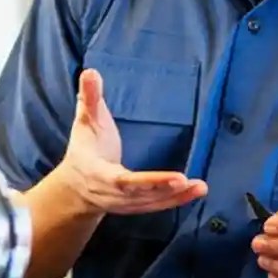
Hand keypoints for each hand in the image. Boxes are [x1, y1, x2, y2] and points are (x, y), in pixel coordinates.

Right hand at [57, 68, 206, 216]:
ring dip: (177, 196)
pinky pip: (159, 204)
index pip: (122, 180)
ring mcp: (127, 204)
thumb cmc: (85, 149)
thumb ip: (89, 98)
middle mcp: (114, 194)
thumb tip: (90, 72)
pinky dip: (178, 199)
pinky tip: (197, 190)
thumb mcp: (85, 122)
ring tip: (200, 186)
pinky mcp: (138, 205)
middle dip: (162, 188)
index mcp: (99, 174)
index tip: (171, 177)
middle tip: (183, 180)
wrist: (77, 186)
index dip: (146, 181)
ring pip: (153, 202)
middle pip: (140, 194)